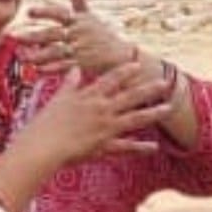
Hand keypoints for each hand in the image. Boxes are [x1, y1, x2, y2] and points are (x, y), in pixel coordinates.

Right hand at [14, 61, 171, 166]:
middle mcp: (101, 109)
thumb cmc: (43, 124)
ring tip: (169, 108)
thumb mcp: (57, 100)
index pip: (110, 79)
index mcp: (88, 97)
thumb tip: (74, 69)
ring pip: (135, 118)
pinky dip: (140, 147)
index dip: (125, 71)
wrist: (41, 147)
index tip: (138, 63)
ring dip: (153, 113)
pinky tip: (154, 147)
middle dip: (149, 88)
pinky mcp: (104, 146)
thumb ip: (69, 84)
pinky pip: (126, 147)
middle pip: (130, 96)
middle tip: (166, 82)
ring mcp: (105, 128)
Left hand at [16, 0, 132, 75]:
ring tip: (22, 58)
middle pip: (53, 34)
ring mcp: (81, 49)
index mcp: (78, 20)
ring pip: (56, 51)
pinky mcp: (83, 63)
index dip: (45, 12)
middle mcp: (78, 33)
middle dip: (33, 36)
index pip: (60, 14)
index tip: (29, 11)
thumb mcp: (90, 16)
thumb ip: (79, 1)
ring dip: (39, 55)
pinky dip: (52, 68)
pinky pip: (65, 65)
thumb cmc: (102, 34)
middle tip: (14, 37)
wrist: (121, 54)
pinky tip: (38, 70)